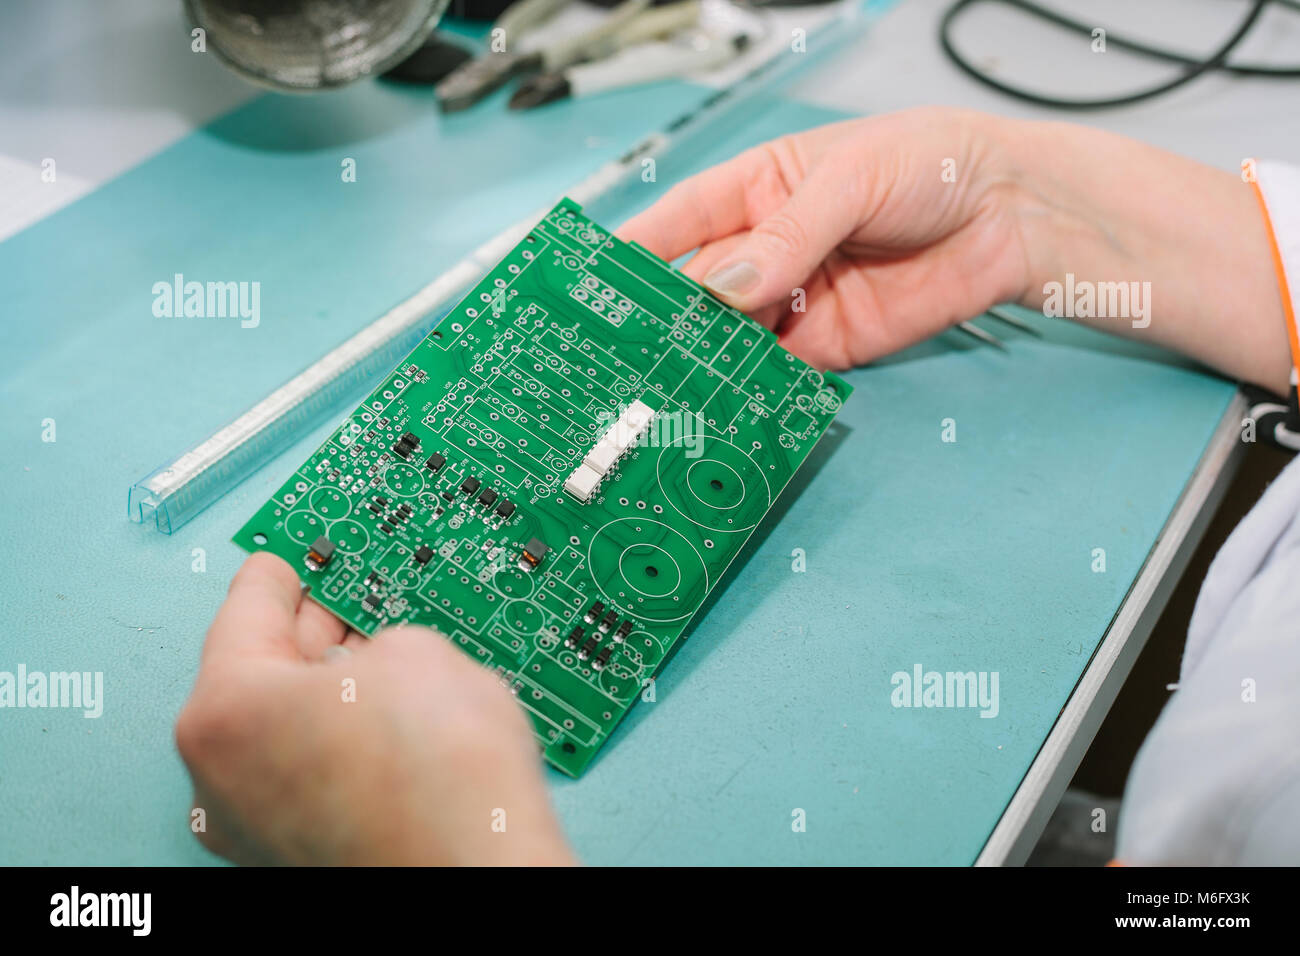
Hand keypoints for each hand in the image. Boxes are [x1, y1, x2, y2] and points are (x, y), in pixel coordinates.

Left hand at [175, 552, 575, 865]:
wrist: (480, 873)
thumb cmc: (439, 782)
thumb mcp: (417, 653)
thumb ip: (380, 639)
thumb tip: (378, 659)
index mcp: (223, 712)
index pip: (248, 608)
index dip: (286, 567)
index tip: (298, 550)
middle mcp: (222, 778)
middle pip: (264, 673)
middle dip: (315, 630)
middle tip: (352, 593)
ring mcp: (260, 825)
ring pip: (292, 728)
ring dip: (337, 686)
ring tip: (389, 653)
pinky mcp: (306, 852)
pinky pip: (317, 771)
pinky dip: (349, 737)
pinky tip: (398, 713)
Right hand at [619, 107, 1289, 392]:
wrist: (1014, 214)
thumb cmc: (932, 162)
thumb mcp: (850, 179)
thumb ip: (786, 235)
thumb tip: (724, 285)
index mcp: (753, 190)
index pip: (673, 222)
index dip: (627, 254)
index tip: (584, 284)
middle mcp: (763, 249)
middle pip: (693, 290)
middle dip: (658, 321)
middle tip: (619, 355)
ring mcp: (792, 301)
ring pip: (726, 337)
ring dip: (697, 361)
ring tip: (661, 386)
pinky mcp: (827, 345)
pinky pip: (774, 370)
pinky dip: (748, 387)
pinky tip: (724, 398)